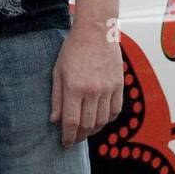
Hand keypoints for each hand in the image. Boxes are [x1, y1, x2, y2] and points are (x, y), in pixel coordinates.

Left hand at [50, 20, 122, 146]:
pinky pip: (116, 110)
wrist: (96, 30)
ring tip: (87, 131)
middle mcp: (92, 91)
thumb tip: (55, 120)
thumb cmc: (73, 48)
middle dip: (79, 136)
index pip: (71, 122)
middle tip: (74, 139)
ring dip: (94, 130)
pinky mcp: (119, 84)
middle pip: (88, 125)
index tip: (65, 143)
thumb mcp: (58, 71)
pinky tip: (102, 120)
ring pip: (103, 121)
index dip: (68, 137)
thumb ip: (56, 97)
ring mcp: (108, 88)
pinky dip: (109, 119)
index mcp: (74, 88)